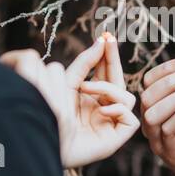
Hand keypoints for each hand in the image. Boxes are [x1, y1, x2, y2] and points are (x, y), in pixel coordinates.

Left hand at [0, 34, 138, 168]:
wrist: (44, 137)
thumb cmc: (52, 113)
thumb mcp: (68, 82)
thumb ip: (86, 63)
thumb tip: (101, 41)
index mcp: (92, 98)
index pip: (107, 74)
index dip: (108, 56)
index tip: (107, 37)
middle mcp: (103, 109)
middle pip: (119, 82)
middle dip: (114, 61)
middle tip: (108, 41)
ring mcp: (110, 124)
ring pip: (127, 98)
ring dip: (108, 88)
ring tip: (85, 88)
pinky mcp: (115, 138)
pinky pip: (130, 119)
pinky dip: (117, 109)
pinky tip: (100, 110)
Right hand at [138, 56, 174, 175]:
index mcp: (157, 106)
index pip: (149, 80)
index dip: (166, 68)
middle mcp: (152, 122)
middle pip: (147, 94)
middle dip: (170, 81)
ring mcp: (157, 139)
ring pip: (151, 113)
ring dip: (172, 98)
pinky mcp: (168, 153)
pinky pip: (164, 132)